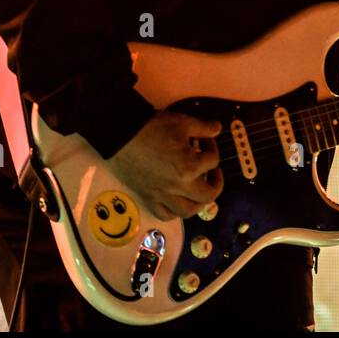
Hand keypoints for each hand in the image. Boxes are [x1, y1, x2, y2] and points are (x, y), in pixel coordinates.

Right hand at [106, 111, 224, 220]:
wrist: (121, 136)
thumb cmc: (152, 128)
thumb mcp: (182, 122)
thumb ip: (204, 127)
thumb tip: (218, 129)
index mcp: (189, 167)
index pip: (212, 161)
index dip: (212, 147)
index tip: (205, 139)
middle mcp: (178, 186)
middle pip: (208, 195)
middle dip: (216, 183)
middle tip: (213, 172)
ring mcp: (162, 195)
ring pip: (188, 211)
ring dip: (198, 202)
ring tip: (198, 190)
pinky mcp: (148, 198)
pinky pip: (164, 214)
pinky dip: (174, 211)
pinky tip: (177, 200)